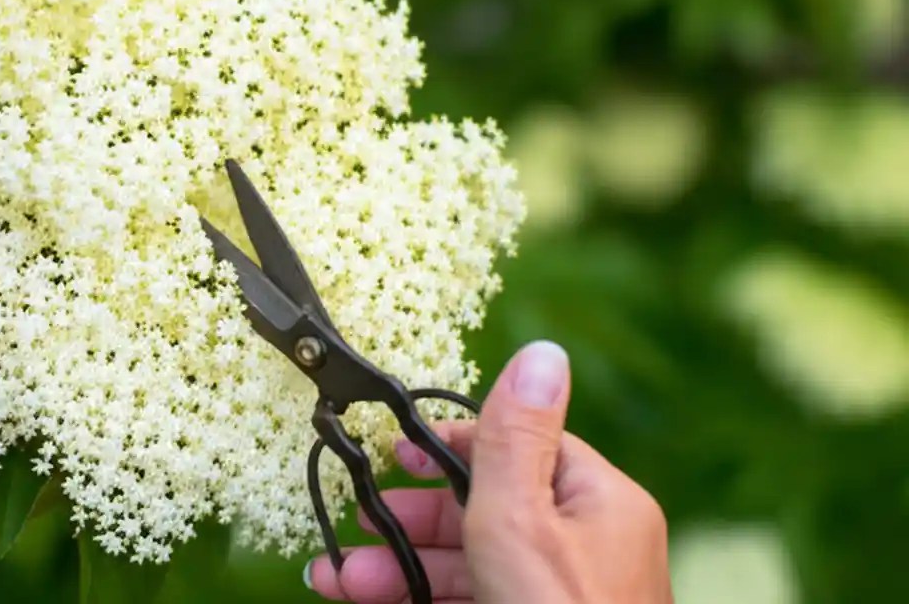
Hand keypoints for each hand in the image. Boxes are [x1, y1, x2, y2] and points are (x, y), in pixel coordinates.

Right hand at [304, 341, 673, 603]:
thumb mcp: (522, 518)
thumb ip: (513, 439)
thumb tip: (541, 353)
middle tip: (352, 528)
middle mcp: (584, 549)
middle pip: (482, 511)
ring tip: (335, 582)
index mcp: (598, 504)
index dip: (452, 445)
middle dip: (404, 521)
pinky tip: (371, 603)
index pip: (520, 448)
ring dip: (397, 569)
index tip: (397, 453)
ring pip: (466, 567)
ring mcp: (557, 597)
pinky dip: (420, 601)